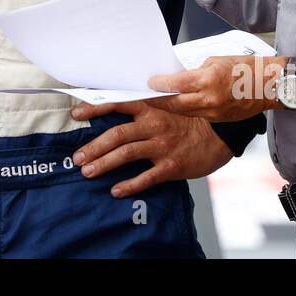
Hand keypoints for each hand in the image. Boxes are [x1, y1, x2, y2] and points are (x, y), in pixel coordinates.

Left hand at [68, 100, 234, 196]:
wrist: (219, 134)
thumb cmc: (188, 119)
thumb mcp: (167, 104)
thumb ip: (143, 105)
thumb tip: (114, 104)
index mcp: (151, 108)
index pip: (118, 104)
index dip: (95, 107)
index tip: (76, 113)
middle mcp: (154, 125)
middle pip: (117, 134)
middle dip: (94, 146)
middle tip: (77, 157)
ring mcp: (162, 146)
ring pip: (127, 154)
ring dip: (104, 164)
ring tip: (87, 172)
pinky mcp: (171, 166)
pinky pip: (147, 177)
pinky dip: (130, 185)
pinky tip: (115, 191)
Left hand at [147, 55, 280, 120]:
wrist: (270, 85)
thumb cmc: (247, 68)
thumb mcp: (216, 61)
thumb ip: (197, 71)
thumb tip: (181, 77)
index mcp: (208, 80)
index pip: (174, 84)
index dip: (159, 84)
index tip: (150, 83)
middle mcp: (209, 99)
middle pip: (175, 104)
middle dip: (159, 101)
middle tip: (148, 96)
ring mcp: (215, 112)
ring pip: (185, 112)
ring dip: (172, 107)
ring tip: (161, 101)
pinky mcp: (220, 119)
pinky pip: (198, 115)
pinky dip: (188, 110)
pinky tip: (182, 105)